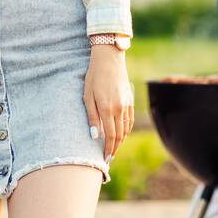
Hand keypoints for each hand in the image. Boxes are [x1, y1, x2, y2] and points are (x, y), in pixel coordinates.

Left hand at [84, 46, 132, 164]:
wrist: (109, 59)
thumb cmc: (94, 76)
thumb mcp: (87, 96)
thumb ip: (92, 117)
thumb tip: (95, 136)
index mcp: (107, 109)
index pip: (110, 136)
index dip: (108, 148)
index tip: (105, 158)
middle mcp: (119, 109)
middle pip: (119, 135)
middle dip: (115, 148)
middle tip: (109, 157)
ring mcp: (126, 104)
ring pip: (126, 129)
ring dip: (121, 141)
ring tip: (115, 148)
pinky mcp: (130, 100)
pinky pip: (130, 120)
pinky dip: (127, 130)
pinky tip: (123, 134)